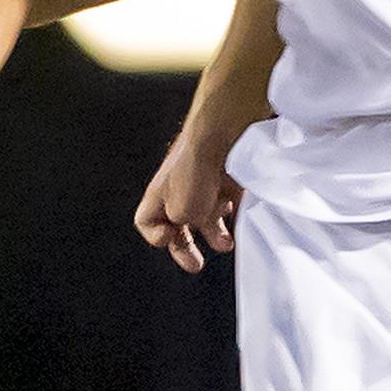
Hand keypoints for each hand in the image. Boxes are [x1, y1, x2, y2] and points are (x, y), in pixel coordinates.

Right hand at [136, 125, 238, 275]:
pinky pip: (233, 201)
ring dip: (215, 234)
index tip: (170, 238)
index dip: (155, 237)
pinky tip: (243, 224)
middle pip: (178, 222)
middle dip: (187, 245)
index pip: (147, 222)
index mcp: (161, 193)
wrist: (228, 127)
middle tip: (196, 264)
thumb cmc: (199, 164)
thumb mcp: (182, 208)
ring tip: (226, 245)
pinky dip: (237, 216)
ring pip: (208, 214)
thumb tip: (193, 222)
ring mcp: (207, 181)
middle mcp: (182, 188)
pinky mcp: (232, 175)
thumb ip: (182, 224)